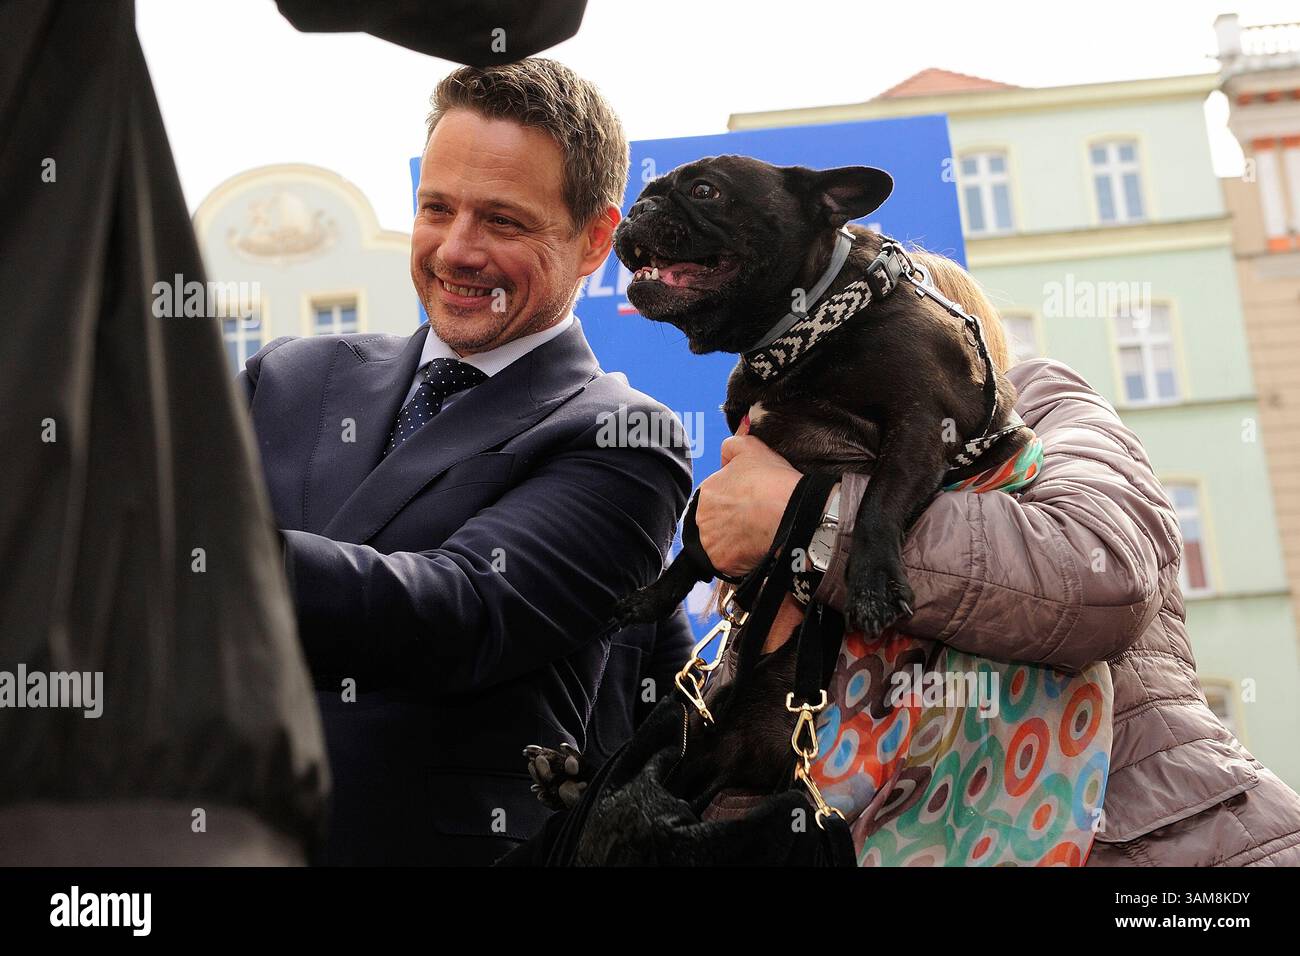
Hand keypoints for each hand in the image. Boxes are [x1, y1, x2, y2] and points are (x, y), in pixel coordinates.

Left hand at [696, 435, 801, 577]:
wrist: (790, 511)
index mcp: (707, 491)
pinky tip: (757, 548)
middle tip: (755, 519)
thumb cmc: (773, 481)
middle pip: (716, 522)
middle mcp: (703, 517)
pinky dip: (741, 559)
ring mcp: (711, 541)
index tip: (751, 503)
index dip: (735, 501)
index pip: (716, 499)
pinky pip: (729, 563)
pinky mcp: (722, 561)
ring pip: (721, 543)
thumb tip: (728, 446)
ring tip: (758, 534)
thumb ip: (733, 444)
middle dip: (732, 521)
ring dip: (735, 541)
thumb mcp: (752, 448)